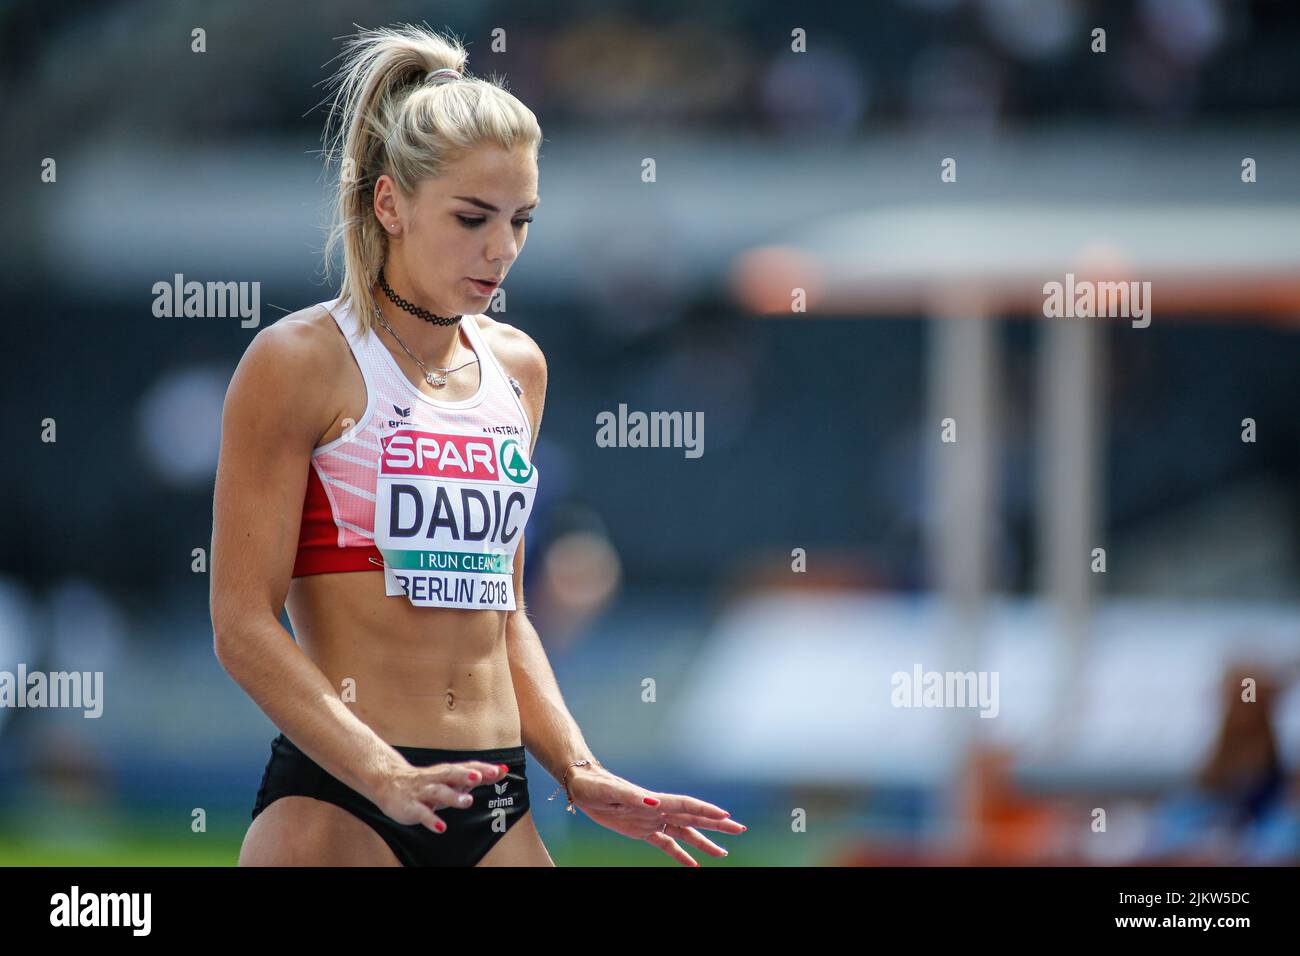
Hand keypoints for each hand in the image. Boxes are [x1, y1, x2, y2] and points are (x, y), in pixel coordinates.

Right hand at [373, 759, 508, 832]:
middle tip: (480, 777)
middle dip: (466, 776)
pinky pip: (421, 813)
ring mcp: (423, 792)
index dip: (483, 769)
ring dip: (452, 796)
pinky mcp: (411, 806)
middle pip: (451, 774)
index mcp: (447, 773)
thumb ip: (474, 777)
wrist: (388, 781)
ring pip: (438, 792)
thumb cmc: (427, 782)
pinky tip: (441, 827)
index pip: (467, 768)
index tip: (500, 770)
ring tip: (468, 802)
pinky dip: (431, 820)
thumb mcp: (450, 779)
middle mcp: (436, 779)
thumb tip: (501, 771)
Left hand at [565, 765, 745, 865]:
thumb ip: (633, 797)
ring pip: (685, 832)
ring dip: (704, 842)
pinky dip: (681, 855)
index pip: (686, 805)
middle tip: (739, 829)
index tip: (726, 816)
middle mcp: (658, 809)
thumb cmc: (595, 785)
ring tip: (723, 853)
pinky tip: (694, 866)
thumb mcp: (611, 791)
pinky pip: (667, 845)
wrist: (582, 785)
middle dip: (717, 824)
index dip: (706, 810)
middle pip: (694, 818)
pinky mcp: (642, 830)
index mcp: (653, 800)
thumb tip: (655, 801)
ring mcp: (652, 820)